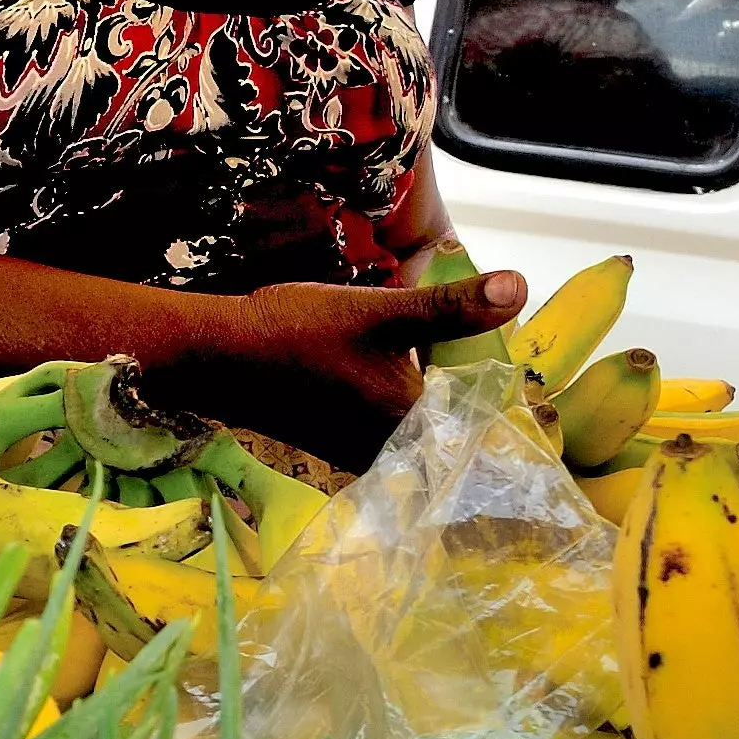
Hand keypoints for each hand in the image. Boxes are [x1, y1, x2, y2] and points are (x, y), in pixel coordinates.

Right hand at [171, 265, 529, 464]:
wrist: (215, 355)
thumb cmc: (294, 333)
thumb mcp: (378, 311)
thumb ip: (450, 307)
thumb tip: (520, 286)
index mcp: (409, 424)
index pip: (484, 433)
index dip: (505, 408)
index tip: (524, 383)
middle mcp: (388, 450)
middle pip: (453, 437)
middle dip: (471, 405)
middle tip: (489, 364)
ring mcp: (358, 451)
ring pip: (420, 436)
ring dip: (436, 409)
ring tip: (452, 368)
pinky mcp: (335, 444)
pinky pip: (390, 435)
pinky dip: (402, 411)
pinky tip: (398, 377)